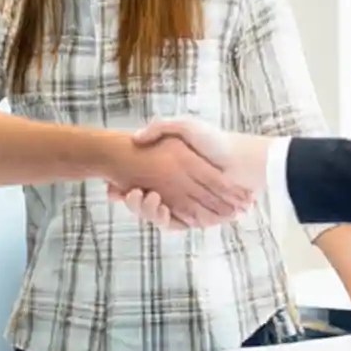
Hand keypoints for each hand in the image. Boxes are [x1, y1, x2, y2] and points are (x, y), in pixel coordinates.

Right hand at [105, 133, 251, 227]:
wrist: (242, 160)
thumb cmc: (214, 141)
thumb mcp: (184, 127)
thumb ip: (160, 128)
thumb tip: (134, 138)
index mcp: (166, 171)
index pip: (135, 181)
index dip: (120, 185)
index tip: (109, 183)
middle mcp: (171, 190)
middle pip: (140, 202)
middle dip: (127, 199)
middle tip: (119, 191)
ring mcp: (181, 205)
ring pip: (152, 214)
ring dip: (143, 209)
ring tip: (142, 196)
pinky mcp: (193, 217)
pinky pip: (172, 224)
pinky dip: (162, 218)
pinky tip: (160, 207)